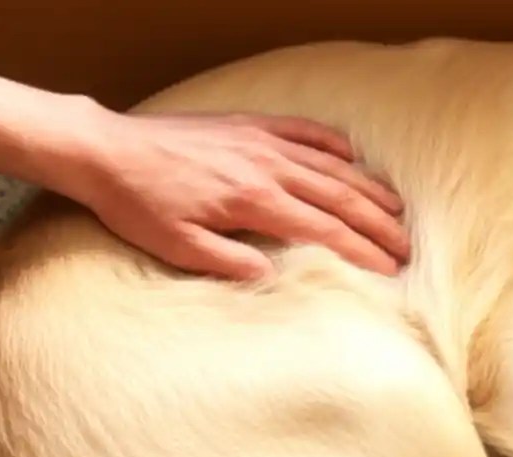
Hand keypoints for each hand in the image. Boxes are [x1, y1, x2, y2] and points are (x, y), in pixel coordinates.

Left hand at [63, 110, 409, 280]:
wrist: (106, 151)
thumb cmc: (138, 205)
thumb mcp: (177, 247)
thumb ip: (229, 263)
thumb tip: (274, 277)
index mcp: (253, 200)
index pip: (323, 229)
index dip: (360, 252)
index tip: (388, 270)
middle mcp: (266, 166)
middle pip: (339, 196)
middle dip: (378, 223)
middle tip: (406, 246)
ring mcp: (260, 141)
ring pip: (329, 164)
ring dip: (367, 186)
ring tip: (396, 207)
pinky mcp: (248, 125)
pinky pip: (302, 129)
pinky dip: (331, 141)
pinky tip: (352, 153)